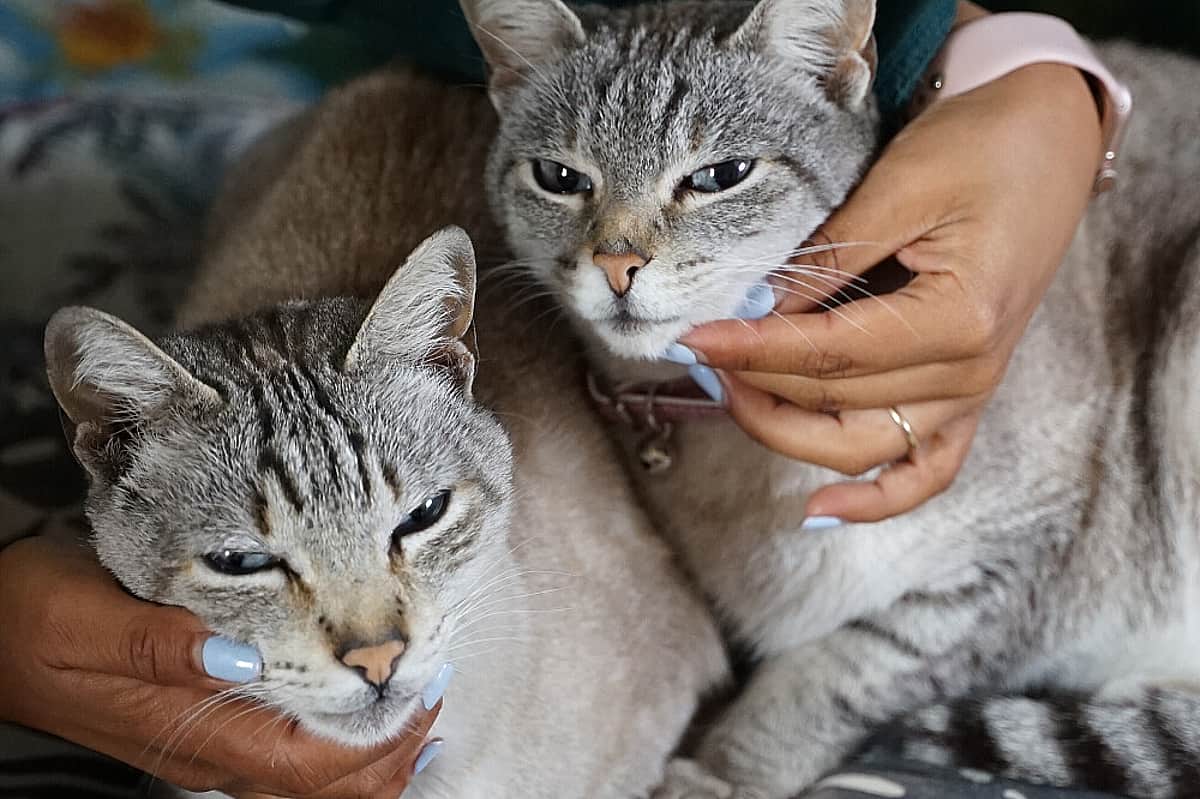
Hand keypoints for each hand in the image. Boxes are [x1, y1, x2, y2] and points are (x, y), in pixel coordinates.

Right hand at [0, 535, 439, 797]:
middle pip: (319, 785)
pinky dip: (338, 755)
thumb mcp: (83, 616)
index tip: (422, 690)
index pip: (306, 761)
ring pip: (307, 782)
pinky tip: (363, 730)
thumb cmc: (29, 616)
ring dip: (371, 757)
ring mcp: (205, 747)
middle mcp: (206, 751)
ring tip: (421, 713)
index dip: (374, 739)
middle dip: (390, 752)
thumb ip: (161, 642)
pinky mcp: (200, 730)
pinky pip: (285, 764)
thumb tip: (245, 658)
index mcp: (191, 728)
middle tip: (437, 691)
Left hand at [679, 60, 1101, 523]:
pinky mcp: (967, 394)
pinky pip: (925, 470)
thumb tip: (753, 310)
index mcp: (961, 320)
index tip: (693, 338)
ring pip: (861, 445)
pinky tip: (819, 509)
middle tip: (696, 353)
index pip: (827, 355)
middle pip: (834, 403)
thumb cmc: (984, 148)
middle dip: (754, 383)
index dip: (752, 350)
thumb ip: (828, 260)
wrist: (1051, 139)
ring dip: (787, 430)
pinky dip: (875, 498)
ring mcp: (972, 391)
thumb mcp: (900, 187)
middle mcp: (970, 372)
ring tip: (729, 393)